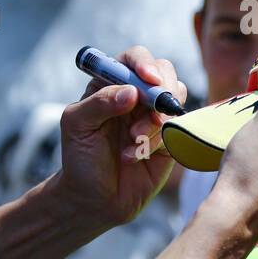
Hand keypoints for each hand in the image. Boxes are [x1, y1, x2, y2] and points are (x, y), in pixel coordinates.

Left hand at [54, 46, 188, 228]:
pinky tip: (136, 156)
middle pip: (164, 72)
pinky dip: (160, 141)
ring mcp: (155, 116)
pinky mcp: (171, 139)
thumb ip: (100, 103)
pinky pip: (179, 129)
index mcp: (112, 83)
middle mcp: (137, 95)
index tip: (148, 80)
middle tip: (152, 116)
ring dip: (157, 121)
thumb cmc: (80, 159)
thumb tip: (131, 91)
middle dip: (162, 90)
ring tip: (133, 142)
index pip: (134, 58)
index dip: (144, 63)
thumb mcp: (77, 126)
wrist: (95, 200)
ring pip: (175, 100)